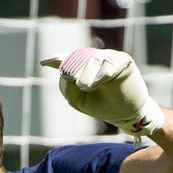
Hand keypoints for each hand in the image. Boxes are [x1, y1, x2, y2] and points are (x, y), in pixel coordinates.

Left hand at [41, 48, 164, 137]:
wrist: (127, 114)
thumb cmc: (104, 106)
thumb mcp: (79, 100)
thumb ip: (68, 88)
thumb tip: (64, 74)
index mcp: (85, 66)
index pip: (70, 59)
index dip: (58, 59)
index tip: (45, 63)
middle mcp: (97, 58)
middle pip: (78, 58)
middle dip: (71, 67)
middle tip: (68, 77)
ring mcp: (110, 58)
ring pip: (93, 60)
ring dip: (86, 74)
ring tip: (84, 86)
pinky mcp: (124, 61)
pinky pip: (109, 64)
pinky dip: (100, 75)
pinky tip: (94, 84)